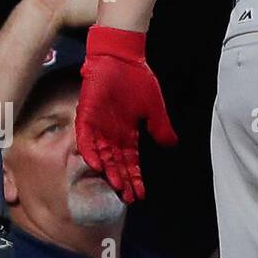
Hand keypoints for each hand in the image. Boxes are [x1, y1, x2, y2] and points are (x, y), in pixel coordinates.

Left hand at [76, 25, 178, 203]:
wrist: (121, 59)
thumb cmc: (137, 80)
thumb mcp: (154, 108)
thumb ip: (160, 128)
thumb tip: (172, 145)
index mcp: (127, 133)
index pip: (131, 161)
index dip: (136, 177)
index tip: (141, 194)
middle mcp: (111, 134)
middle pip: (116, 163)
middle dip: (122, 181)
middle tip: (127, 199)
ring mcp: (98, 127)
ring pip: (101, 155)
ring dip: (107, 171)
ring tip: (114, 187)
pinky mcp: (86, 116)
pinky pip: (85, 138)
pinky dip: (90, 151)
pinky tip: (95, 165)